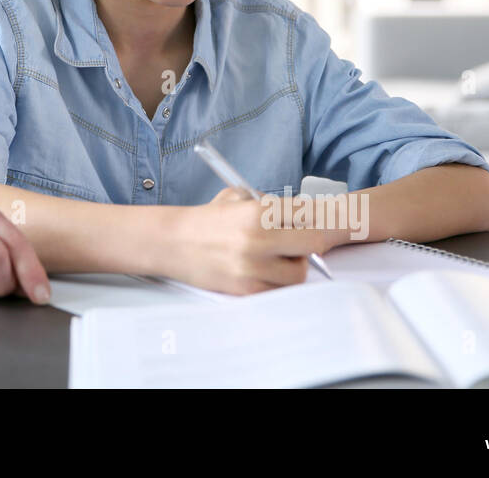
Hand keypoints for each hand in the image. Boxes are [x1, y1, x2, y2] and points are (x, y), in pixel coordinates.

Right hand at [163, 187, 333, 294]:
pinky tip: (263, 271)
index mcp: (258, 211)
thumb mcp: (237, 198)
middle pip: (313, 243)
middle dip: (310, 242)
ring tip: (277, 258)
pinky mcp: (246, 289)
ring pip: (299, 273)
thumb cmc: (207, 220)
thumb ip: (270, 204)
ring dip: (293, 266)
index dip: (315, 218)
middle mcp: (258, 239)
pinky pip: (278, 289)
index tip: (315, 221)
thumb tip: (305, 214)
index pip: (309, 215)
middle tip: (300, 242)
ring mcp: (253, 267)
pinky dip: (276, 282)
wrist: (173, 242)